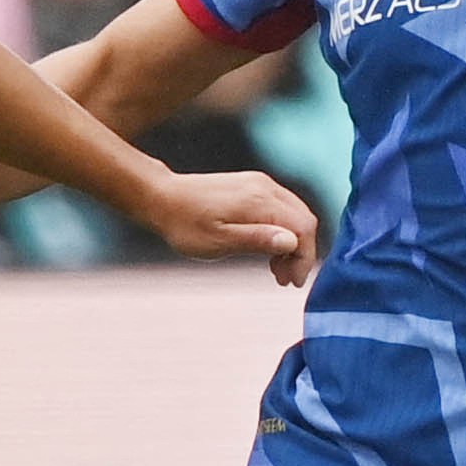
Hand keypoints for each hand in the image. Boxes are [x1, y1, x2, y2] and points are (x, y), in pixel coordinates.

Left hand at [138, 167, 318, 284]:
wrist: (161, 198)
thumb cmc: (185, 224)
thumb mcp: (219, 241)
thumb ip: (257, 240)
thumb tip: (291, 242)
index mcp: (259, 201)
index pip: (302, 228)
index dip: (304, 257)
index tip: (294, 281)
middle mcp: (264, 188)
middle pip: (303, 220)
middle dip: (300, 252)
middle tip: (285, 279)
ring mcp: (258, 184)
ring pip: (293, 214)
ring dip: (291, 243)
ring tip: (275, 270)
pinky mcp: (251, 186)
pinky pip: (279, 209)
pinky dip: (280, 231)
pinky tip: (266, 250)